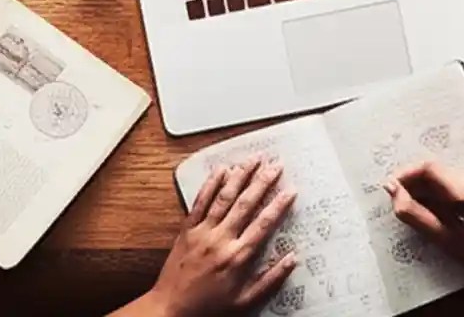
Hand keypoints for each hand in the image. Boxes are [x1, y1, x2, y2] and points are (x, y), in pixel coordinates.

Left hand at [138, 157, 297, 316]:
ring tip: (252, 160)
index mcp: (237, 257)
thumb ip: (270, 279)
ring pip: (224, 197)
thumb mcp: (245, 301)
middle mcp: (221, 240)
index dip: (278, 205)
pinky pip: (200, 202)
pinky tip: (221, 170)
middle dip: (263, 182)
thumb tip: (292, 260)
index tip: (290, 190)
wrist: (171, 308)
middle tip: (275, 165)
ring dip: (240, 176)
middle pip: (245, 204)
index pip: (263, 224)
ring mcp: (202, 232)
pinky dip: (211, 184)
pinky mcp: (187, 230)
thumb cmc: (208, 307)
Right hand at [382, 161, 463, 279]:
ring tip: (409, 210)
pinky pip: (441, 185)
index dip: (404, 173)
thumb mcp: (439, 234)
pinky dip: (428, 195)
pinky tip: (425, 212)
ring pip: (434, 178)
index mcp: (462, 187)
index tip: (390, 187)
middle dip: (409, 183)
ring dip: (417, 190)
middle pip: (429, 171)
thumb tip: (392, 190)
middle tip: (396, 201)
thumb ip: (412, 211)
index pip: (427, 167)